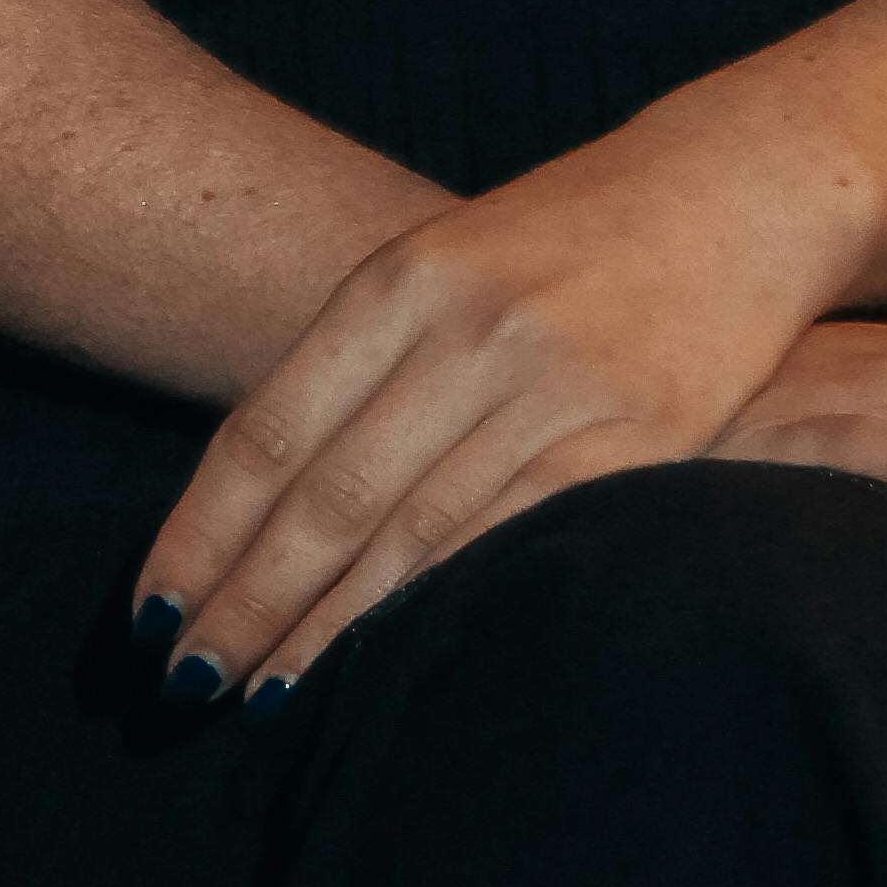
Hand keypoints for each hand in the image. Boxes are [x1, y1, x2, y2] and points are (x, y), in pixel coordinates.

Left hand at [131, 129, 825, 705]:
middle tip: (185, 685)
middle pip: (327, 496)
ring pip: (413, 534)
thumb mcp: (450, 262)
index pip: (266, 431)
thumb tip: (268, 491)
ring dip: (332, 630)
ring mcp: (553, 381)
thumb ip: (369, 360)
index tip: (150, 615)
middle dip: (248, 601)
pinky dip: (449, 610)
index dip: (200, 533)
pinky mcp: (640, 433)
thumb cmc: (574, 236)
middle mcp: (465, 327)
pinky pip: (520, 538)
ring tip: (265, 701)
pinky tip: (401, 666)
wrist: (736, 185)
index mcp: (401, 278)